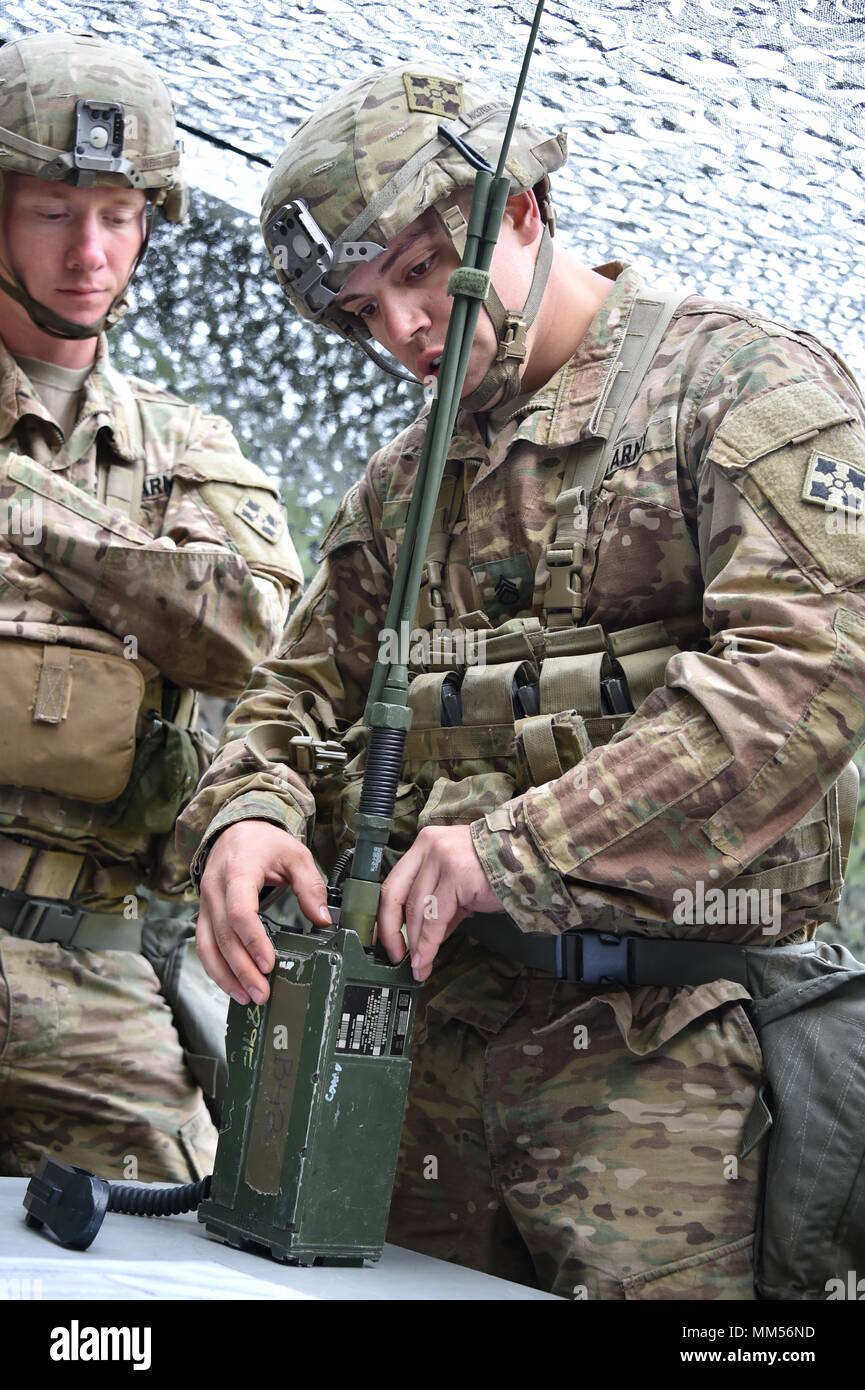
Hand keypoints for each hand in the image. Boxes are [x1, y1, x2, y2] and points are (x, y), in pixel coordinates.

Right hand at [197, 819, 329, 1004]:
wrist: (235, 830)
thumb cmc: (265, 842)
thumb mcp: (295, 854)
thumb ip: (310, 886)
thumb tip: (322, 920)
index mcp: (238, 871)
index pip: (240, 911)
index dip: (253, 940)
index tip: (268, 964)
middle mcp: (215, 888)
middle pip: (223, 935)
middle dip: (241, 969)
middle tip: (262, 993)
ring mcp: (205, 902)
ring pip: (207, 945)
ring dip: (225, 975)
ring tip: (247, 997)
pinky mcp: (203, 913)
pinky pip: (204, 944)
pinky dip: (216, 968)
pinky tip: (232, 985)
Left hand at [376, 824, 502, 981]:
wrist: (531, 860)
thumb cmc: (496, 872)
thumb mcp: (458, 887)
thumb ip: (437, 909)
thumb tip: (419, 942)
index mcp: (424, 845)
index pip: (393, 882)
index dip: (384, 915)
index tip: (382, 940)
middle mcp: (428, 846)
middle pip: (395, 894)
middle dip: (391, 931)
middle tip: (394, 957)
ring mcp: (442, 858)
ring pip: (416, 909)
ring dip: (415, 944)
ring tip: (416, 966)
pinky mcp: (456, 874)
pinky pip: (435, 916)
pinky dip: (429, 942)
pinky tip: (426, 958)